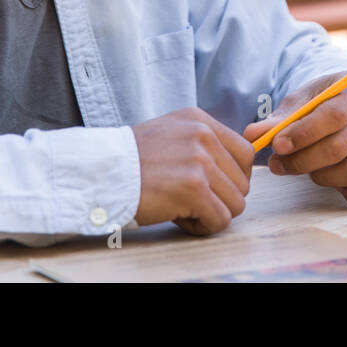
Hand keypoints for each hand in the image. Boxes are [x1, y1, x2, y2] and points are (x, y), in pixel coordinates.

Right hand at [131, 106, 253, 235]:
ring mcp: (200, 161)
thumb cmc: (131, 161)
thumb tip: (235, 168)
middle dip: (220, 198)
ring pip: (235, 203)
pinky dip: (202, 226)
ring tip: (183, 207)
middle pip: (243, 182)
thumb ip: (202, 143)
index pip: (245, 153)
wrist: (101, 173)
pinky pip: (220, 219)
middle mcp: (203, 135)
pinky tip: (178, 217)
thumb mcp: (171, 134)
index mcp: (199, 120)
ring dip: (211, 212)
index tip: (213, 187)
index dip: (233, 177)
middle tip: (190, 200)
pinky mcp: (194, 188)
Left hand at [242, 73, 346, 207]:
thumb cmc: (322, 104)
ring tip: (305, 168)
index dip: (302, 135)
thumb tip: (251, 136)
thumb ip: (277, 120)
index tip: (277, 146)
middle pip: (340, 147)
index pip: (334, 116)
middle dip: (302, 160)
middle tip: (279, 164)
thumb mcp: (300, 103)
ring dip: (321, 177)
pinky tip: (333, 181)